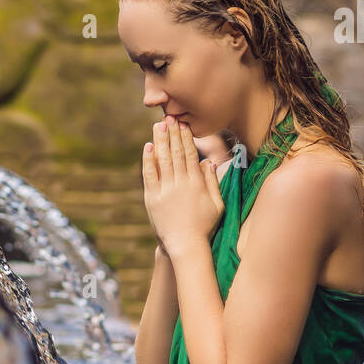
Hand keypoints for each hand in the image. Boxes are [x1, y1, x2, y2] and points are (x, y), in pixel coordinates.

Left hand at [140, 119, 224, 258]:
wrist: (186, 246)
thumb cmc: (204, 227)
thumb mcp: (216, 204)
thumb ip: (212, 182)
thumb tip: (208, 162)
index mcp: (196, 184)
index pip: (190, 155)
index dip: (185, 138)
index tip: (183, 125)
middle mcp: (181, 184)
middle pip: (175, 153)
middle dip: (172, 134)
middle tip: (169, 118)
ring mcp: (166, 191)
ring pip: (162, 160)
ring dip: (160, 141)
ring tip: (158, 125)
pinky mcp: (153, 198)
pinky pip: (149, 175)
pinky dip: (148, 160)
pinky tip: (147, 147)